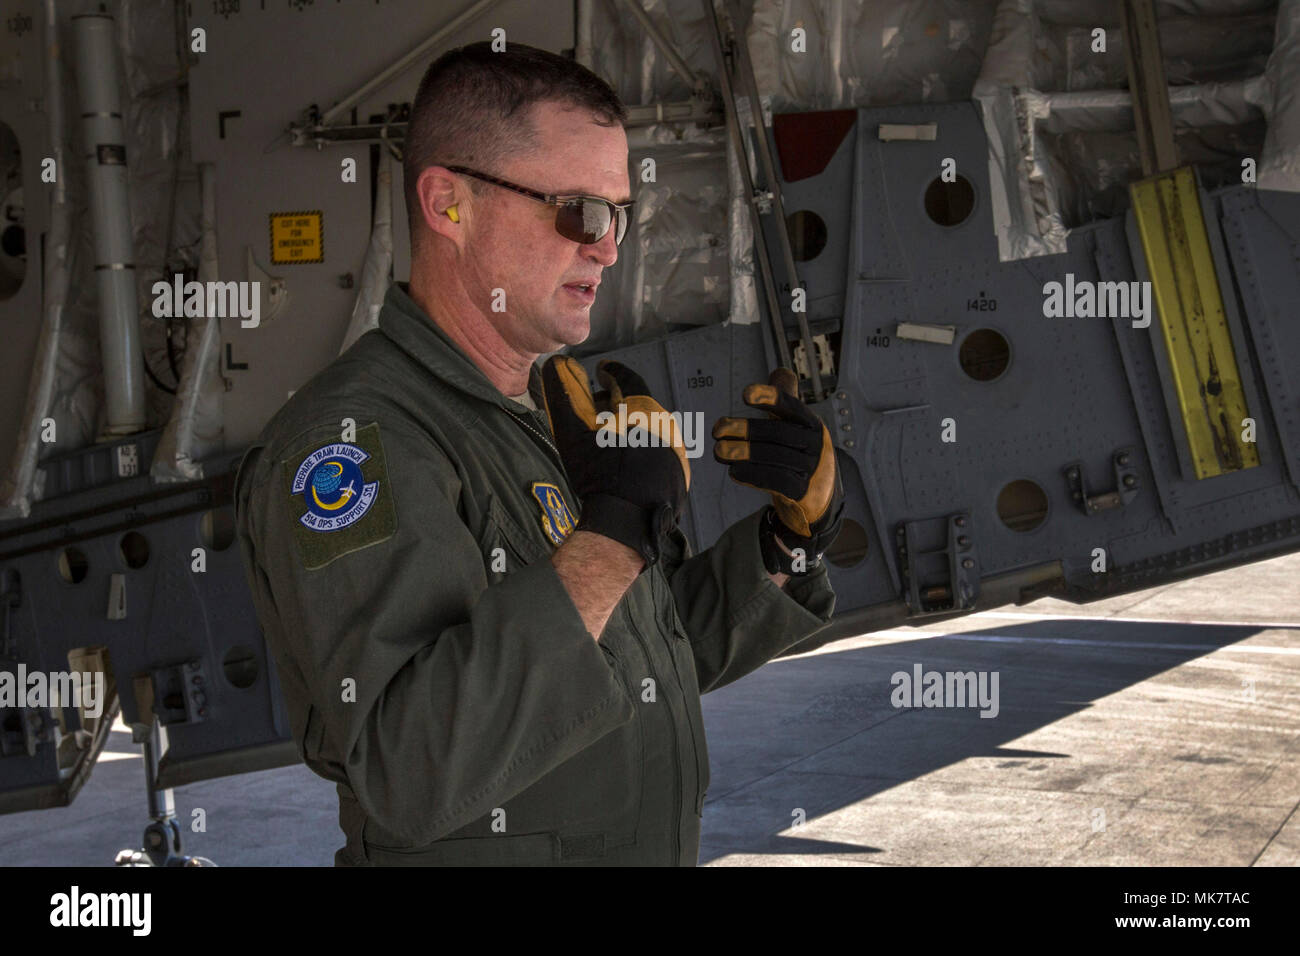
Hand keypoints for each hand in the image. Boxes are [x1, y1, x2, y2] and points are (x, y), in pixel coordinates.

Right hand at [541, 356, 689, 568]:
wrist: (627, 523)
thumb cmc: (598, 476)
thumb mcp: (573, 433)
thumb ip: (564, 394)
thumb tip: (556, 366)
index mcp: (643, 410)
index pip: (628, 379)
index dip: (613, 372)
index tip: (603, 370)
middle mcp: (667, 425)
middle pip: (640, 404)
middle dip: (619, 402)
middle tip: (598, 408)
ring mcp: (677, 451)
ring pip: (652, 428)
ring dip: (632, 427)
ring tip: (610, 439)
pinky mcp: (680, 474)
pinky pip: (661, 452)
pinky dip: (644, 450)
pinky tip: (627, 463)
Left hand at [712, 367, 843, 573]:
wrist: (819, 497)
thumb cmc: (799, 455)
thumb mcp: (797, 428)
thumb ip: (786, 401)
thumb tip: (780, 372)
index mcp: (811, 423)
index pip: (791, 406)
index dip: (770, 398)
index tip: (745, 394)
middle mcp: (815, 444)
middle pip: (777, 433)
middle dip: (744, 430)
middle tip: (716, 430)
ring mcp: (812, 469)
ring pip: (774, 458)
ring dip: (743, 453)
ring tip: (718, 451)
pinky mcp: (804, 492)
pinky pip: (776, 481)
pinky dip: (752, 475)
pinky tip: (734, 472)